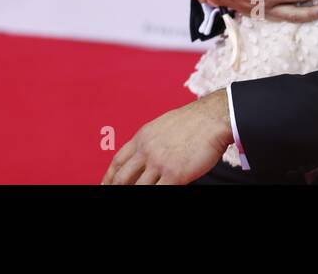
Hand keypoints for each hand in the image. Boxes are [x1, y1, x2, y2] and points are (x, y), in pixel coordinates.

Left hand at [101, 90, 231, 184]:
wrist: (212, 118)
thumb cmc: (193, 122)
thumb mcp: (162, 126)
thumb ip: (151, 141)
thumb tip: (145, 157)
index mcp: (142, 138)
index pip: (117, 161)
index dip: (108, 177)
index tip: (104, 185)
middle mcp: (146, 150)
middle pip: (122, 178)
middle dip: (117, 189)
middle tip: (113, 196)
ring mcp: (159, 163)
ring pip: (138, 187)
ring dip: (136, 194)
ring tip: (133, 199)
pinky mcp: (174, 174)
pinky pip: (158, 192)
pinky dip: (155, 195)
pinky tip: (157, 196)